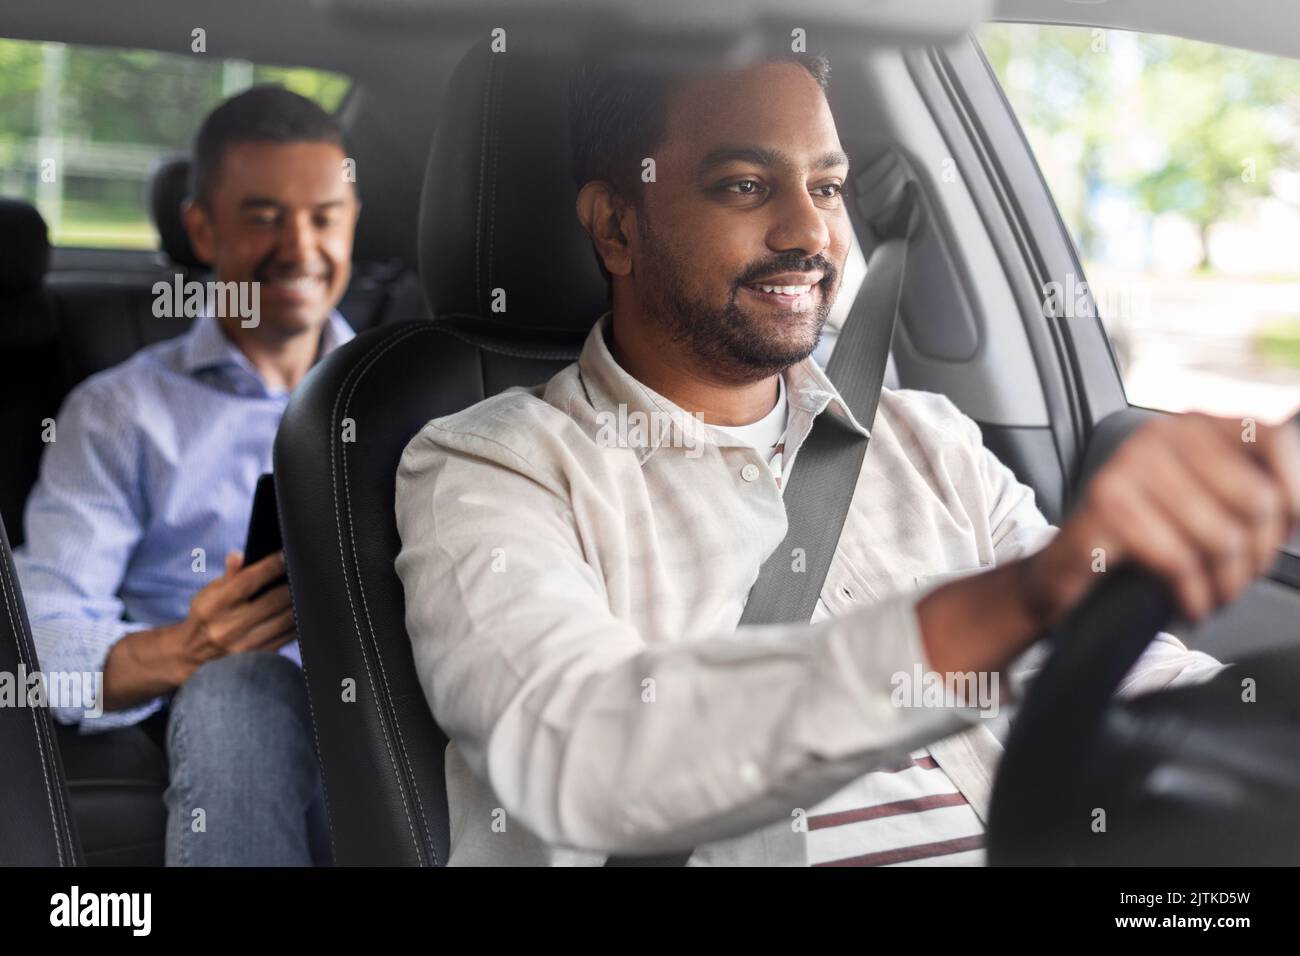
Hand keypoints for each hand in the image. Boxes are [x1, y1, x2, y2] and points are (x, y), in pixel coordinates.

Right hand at [166, 549, 296, 681]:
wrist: (195, 656)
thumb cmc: (206, 617)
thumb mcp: (208, 594)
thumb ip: (228, 576)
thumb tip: (238, 556)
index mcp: (214, 606)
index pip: (248, 581)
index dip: (271, 565)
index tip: (286, 554)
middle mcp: (229, 627)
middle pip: (274, 600)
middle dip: (292, 583)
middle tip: (303, 570)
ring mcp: (246, 645)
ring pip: (286, 619)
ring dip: (299, 602)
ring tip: (306, 588)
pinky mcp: (260, 656)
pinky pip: (289, 636)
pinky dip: (298, 621)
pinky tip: (302, 609)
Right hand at [1026, 411, 1299, 626]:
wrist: (1065, 569)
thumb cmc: (1140, 539)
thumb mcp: (1196, 501)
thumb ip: (1243, 488)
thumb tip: (1295, 511)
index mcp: (1188, 427)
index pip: (1272, 439)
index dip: (1295, 492)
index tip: (1288, 530)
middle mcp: (1158, 437)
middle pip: (1255, 498)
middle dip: (1257, 554)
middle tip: (1239, 578)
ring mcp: (1128, 470)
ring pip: (1221, 537)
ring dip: (1227, 584)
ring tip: (1215, 595)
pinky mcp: (1107, 509)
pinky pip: (1179, 561)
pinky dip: (1193, 595)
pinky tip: (1189, 603)